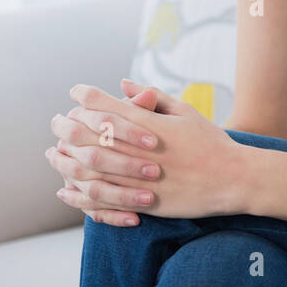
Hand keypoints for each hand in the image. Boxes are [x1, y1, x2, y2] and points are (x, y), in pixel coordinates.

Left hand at [50, 79, 246, 224]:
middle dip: (67, 125)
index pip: (108, 105)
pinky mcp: (143, 202)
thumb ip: (153, 97)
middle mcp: (140, 150)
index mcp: (151, 124)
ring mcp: (140, 178)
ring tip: (53, 153)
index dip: (86, 96)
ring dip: (65, 159)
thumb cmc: (211, 142)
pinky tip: (67, 189)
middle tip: (56, 120)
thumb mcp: (185, 112)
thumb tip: (123, 83)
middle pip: (90, 135)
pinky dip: (79, 194)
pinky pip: (102, 200)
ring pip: (89, 169)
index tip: (74, 91)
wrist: (234, 178)